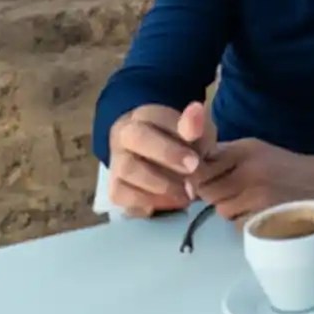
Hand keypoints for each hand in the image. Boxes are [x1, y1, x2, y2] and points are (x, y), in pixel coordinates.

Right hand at [107, 102, 213, 216]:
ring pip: (126, 169)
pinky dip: (147, 202)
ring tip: (187, 194)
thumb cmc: (185, 145)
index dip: (177, 135)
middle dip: (166, 155)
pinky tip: (170, 204)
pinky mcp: (114, 186)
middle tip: (193, 171)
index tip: (196, 160)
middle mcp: (125, 135)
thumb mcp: (199, 133)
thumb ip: (196, 126)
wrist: (172, 168)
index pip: (155, 117)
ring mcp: (117, 161)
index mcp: (146, 116)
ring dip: (160, 184)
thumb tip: (196, 109)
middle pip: (135, 138)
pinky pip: (120, 194)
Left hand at [191, 137, 313, 227]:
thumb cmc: (288, 167)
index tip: (211, 181)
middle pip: (207, 192)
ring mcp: (256, 198)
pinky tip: (262, 213)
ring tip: (252, 202)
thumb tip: (189, 175)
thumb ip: (224, 157)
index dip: (200, 177)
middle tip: (237, 192)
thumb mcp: (256, 150)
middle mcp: (248, 172)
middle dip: (216, 195)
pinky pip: (237, 225)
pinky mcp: (264, 218)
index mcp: (244, 151)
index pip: (201, 168)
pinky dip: (245, 222)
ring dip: (231, 210)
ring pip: (221, 211)